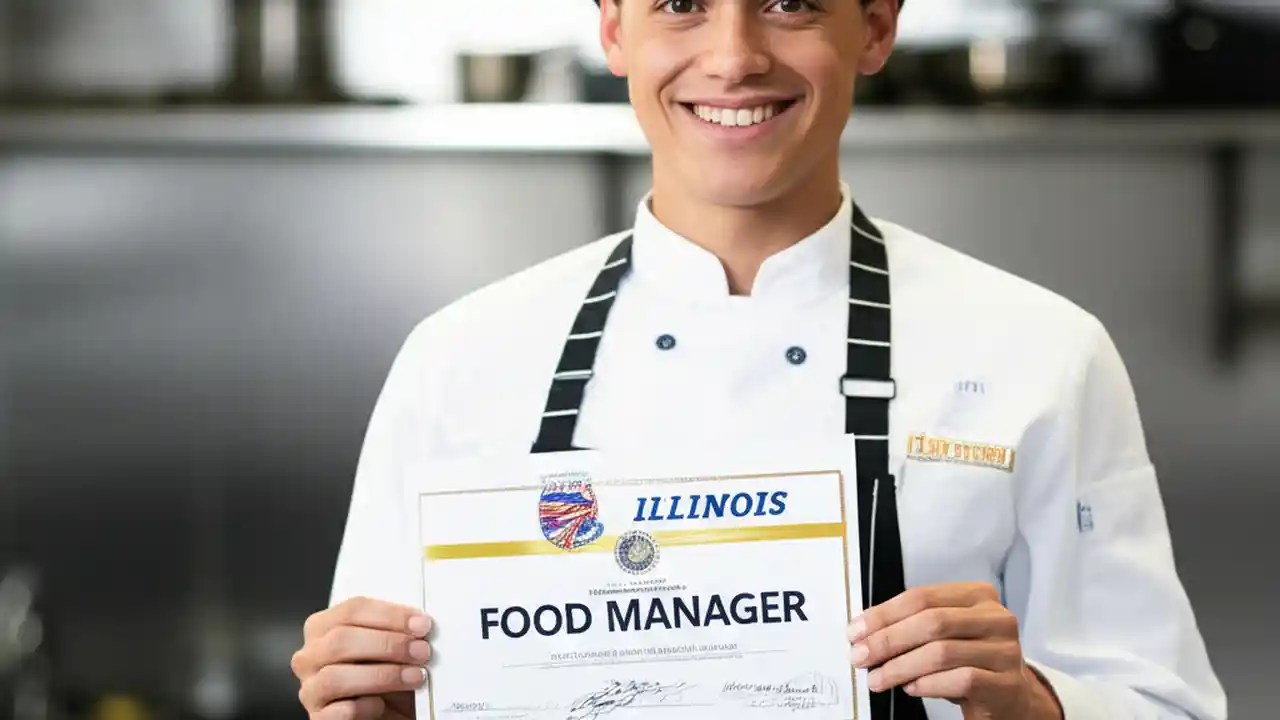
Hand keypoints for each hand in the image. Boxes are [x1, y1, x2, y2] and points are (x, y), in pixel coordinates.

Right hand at [292, 596, 433, 719]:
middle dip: (388, 644)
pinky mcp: (318, 719)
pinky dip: (365, 707)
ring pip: (335, 677)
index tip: (421, 624)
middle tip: (421, 651)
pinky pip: (339, 712)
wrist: (384, 714)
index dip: (390, 616)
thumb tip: (420, 624)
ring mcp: (310, 689)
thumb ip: (395, 631)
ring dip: (383, 675)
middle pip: (341, 640)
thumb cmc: (384, 677)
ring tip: (415, 676)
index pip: (351, 610)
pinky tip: (383, 704)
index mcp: (323, 628)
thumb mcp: (387, 648)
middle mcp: (310, 656)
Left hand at [847, 582, 1061, 719]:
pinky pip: (960, 680)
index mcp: (977, 595)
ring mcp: (1005, 651)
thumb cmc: (968, 660)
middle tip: (860, 657)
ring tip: (877, 679)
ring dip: (901, 667)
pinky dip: (928, 684)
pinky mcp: (1007, 684)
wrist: (1010, 697)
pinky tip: (910, 688)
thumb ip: (912, 625)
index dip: (884, 614)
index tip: (855, 632)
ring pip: (942, 652)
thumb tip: (863, 633)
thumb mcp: (944, 634)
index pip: (921, 597)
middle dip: (888, 640)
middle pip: (931, 622)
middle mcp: (996, 618)